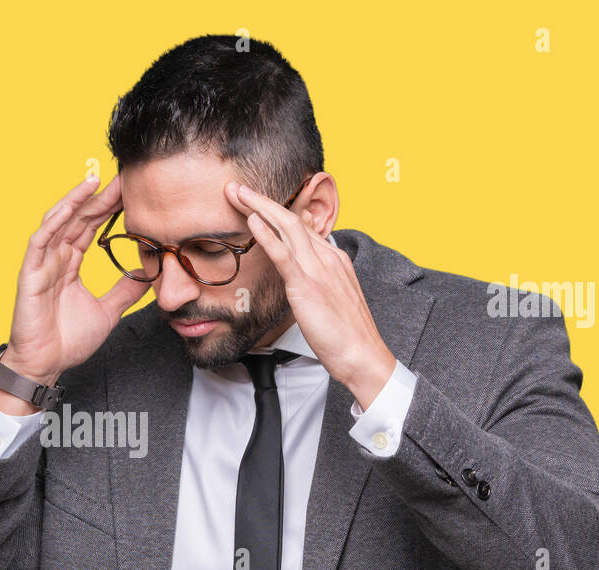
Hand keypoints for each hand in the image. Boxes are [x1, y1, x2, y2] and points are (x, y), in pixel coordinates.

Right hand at [2, 174, 149, 395]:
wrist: (46, 365)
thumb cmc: (68, 341)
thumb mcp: (108, 312)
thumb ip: (126, 291)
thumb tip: (149, 276)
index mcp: (70, 264)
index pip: (90, 227)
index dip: (109, 208)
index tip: (130, 191)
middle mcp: (54, 258)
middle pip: (78, 218)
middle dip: (99, 197)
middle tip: (122, 177)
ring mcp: (41, 264)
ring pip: (58, 222)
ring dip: (76, 199)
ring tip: (96, 179)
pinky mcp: (29, 274)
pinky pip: (41, 240)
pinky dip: (55, 221)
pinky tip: (71, 204)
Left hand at [223, 179, 395, 408]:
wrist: (361, 354)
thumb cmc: (346, 333)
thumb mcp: (332, 298)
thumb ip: (318, 279)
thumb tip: (300, 271)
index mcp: (334, 259)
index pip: (303, 226)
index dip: (277, 211)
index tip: (257, 201)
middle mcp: (327, 257)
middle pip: (292, 219)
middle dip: (262, 200)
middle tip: (237, 187)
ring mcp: (318, 269)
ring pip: (287, 227)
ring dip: (259, 207)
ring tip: (237, 193)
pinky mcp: (307, 286)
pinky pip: (284, 254)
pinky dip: (267, 234)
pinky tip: (252, 221)